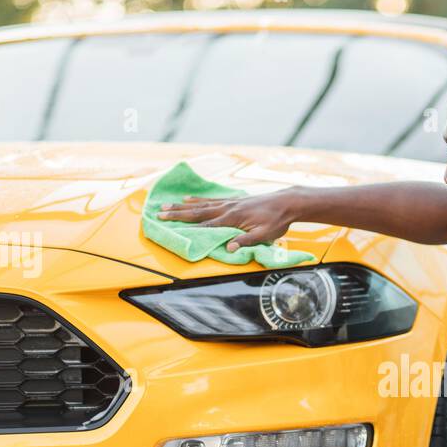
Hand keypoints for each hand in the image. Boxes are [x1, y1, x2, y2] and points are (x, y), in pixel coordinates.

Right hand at [158, 187, 297, 251]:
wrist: (287, 202)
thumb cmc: (277, 221)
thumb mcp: (264, 235)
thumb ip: (246, 241)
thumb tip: (228, 248)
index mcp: (232, 219)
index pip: (206, 225)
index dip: (188, 228)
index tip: (171, 227)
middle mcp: (227, 208)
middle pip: (197, 212)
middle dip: (177, 214)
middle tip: (159, 213)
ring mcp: (229, 202)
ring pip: (201, 205)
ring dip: (182, 206)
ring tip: (166, 205)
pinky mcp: (233, 200)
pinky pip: (210, 199)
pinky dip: (197, 199)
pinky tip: (188, 198)